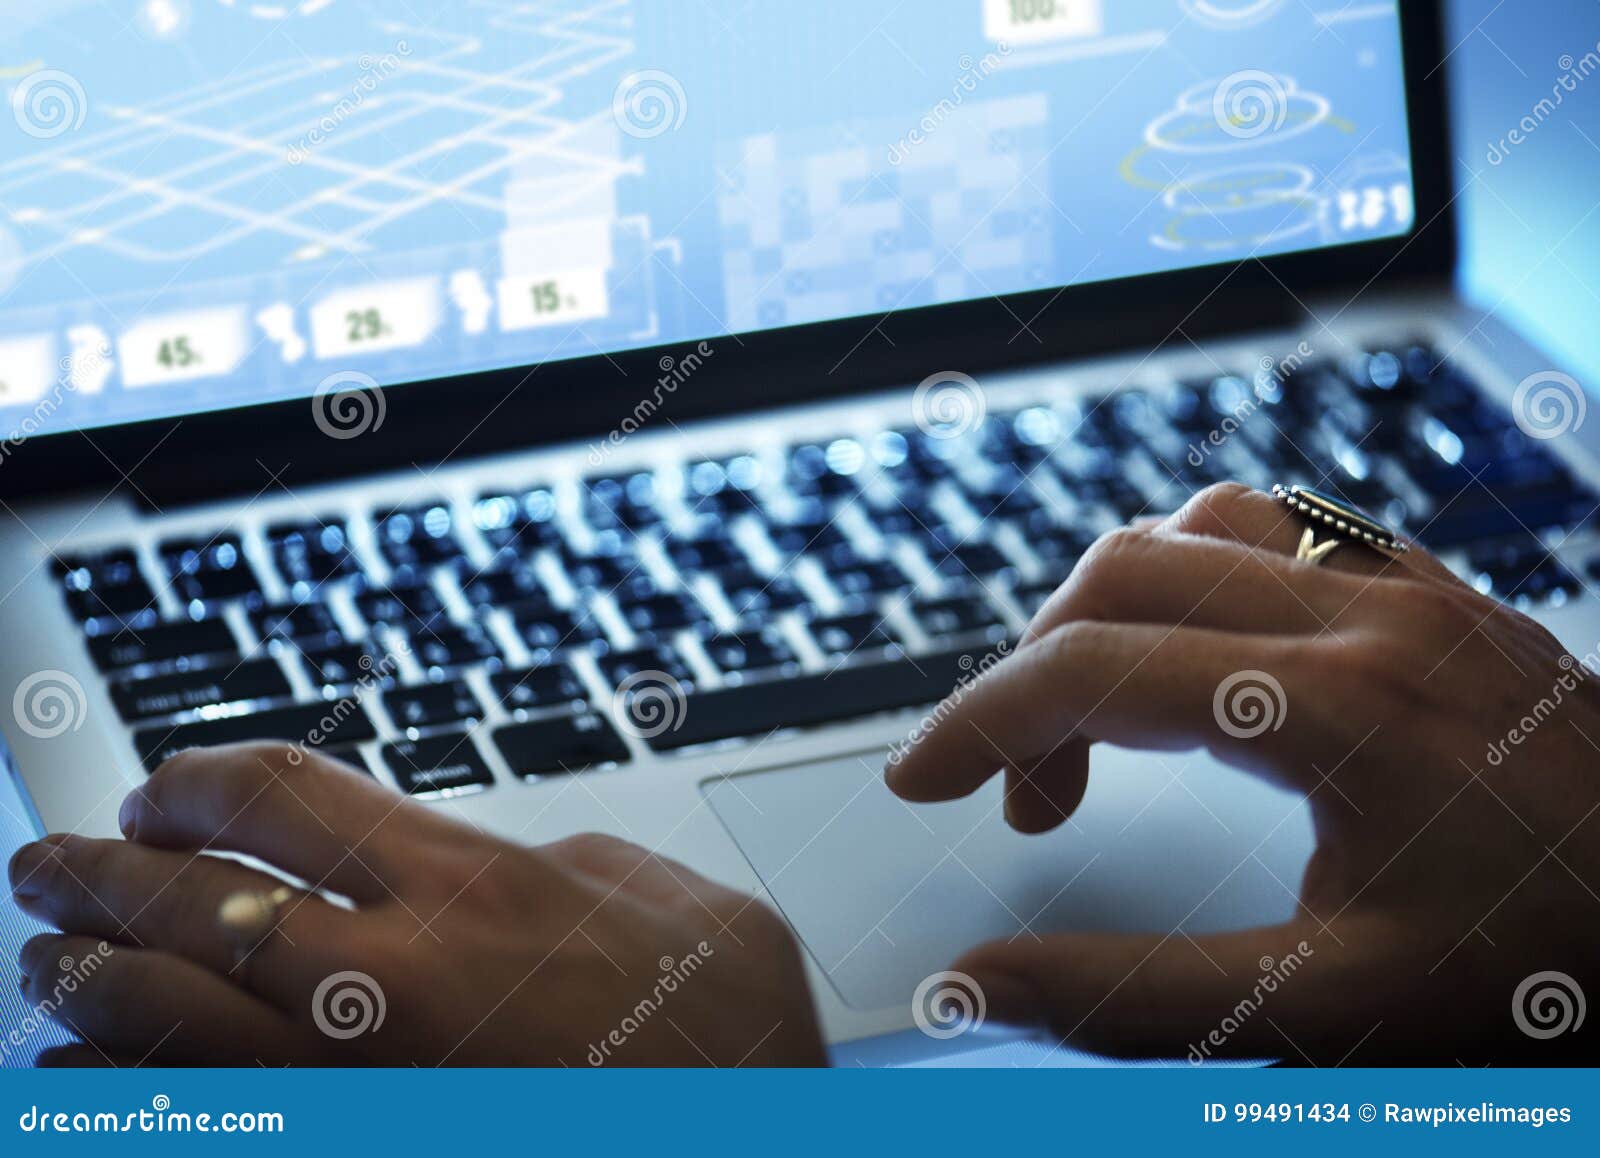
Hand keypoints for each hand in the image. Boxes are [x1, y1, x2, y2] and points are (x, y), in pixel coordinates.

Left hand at [8, 745, 824, 1066]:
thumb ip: (573, 865)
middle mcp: (395, 980)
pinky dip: (131, 1094)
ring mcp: (364, 1086)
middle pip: (189, 906)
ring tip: (48, 969)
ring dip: (84, 990)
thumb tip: (515, 862)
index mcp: (474, 886)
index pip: (281, 798)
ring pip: (166, 1028)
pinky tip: (98, 1082)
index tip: (161, 791)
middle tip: (47, 869)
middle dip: (94, 878)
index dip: (194, 781)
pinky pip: (205, 1121)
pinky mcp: (361, 1147)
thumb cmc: (727, 1040)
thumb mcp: (673, 903)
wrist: (753, 1139)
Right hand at [888, 483, 1598, 1064]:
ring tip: (1107, 713)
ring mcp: (1412, 590)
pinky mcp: (1439, 592)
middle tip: (1029, 800)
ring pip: (1197, 526)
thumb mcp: (1336, 1010)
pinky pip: (1284, 526)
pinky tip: (1208, 660)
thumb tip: (984, 987)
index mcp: (1336, 709)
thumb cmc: (1549, 969)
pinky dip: (1201, 578)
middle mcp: (1368, 616)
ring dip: (1114, 607)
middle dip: (1034, 678)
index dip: (981, 723)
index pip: (1092, 671)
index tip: (922, 780)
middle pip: (1123, 576)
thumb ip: (1139, 999)